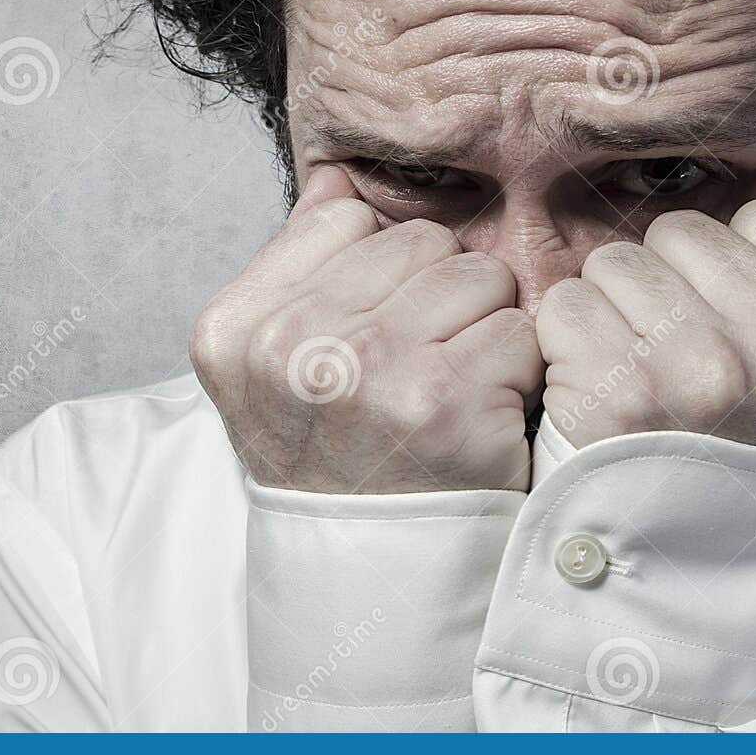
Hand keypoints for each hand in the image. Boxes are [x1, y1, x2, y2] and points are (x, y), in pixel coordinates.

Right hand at [190, 165, 541, 492]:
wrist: (371, 577)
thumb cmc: (335, 460)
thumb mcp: (275, 366)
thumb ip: (300, 263)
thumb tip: (337, 177)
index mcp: (236, 326)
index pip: (348, 218)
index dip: (382, 271)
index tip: (372, 334)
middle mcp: (292, 344)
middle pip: (423, 242)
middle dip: (441, 298)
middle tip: (423, 369)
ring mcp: (368, 371)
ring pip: (480, 277)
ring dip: (485, 331)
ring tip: (454, 390)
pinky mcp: (446, 403)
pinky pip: (519, 332)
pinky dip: (518, 376)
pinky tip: (483, 419)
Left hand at [535, 166, 755, 456]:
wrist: (676, 575)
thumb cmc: (736, 459)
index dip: (726, 264)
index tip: (723, 326)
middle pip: (683, 234)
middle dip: (662, 282)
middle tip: (667, 357)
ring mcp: (706, 378)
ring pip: (617, 262)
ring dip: (608, 311)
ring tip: (630, 375)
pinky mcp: (621, 396)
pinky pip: (565, 304)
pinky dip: (563, 343)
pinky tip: (591, 390)